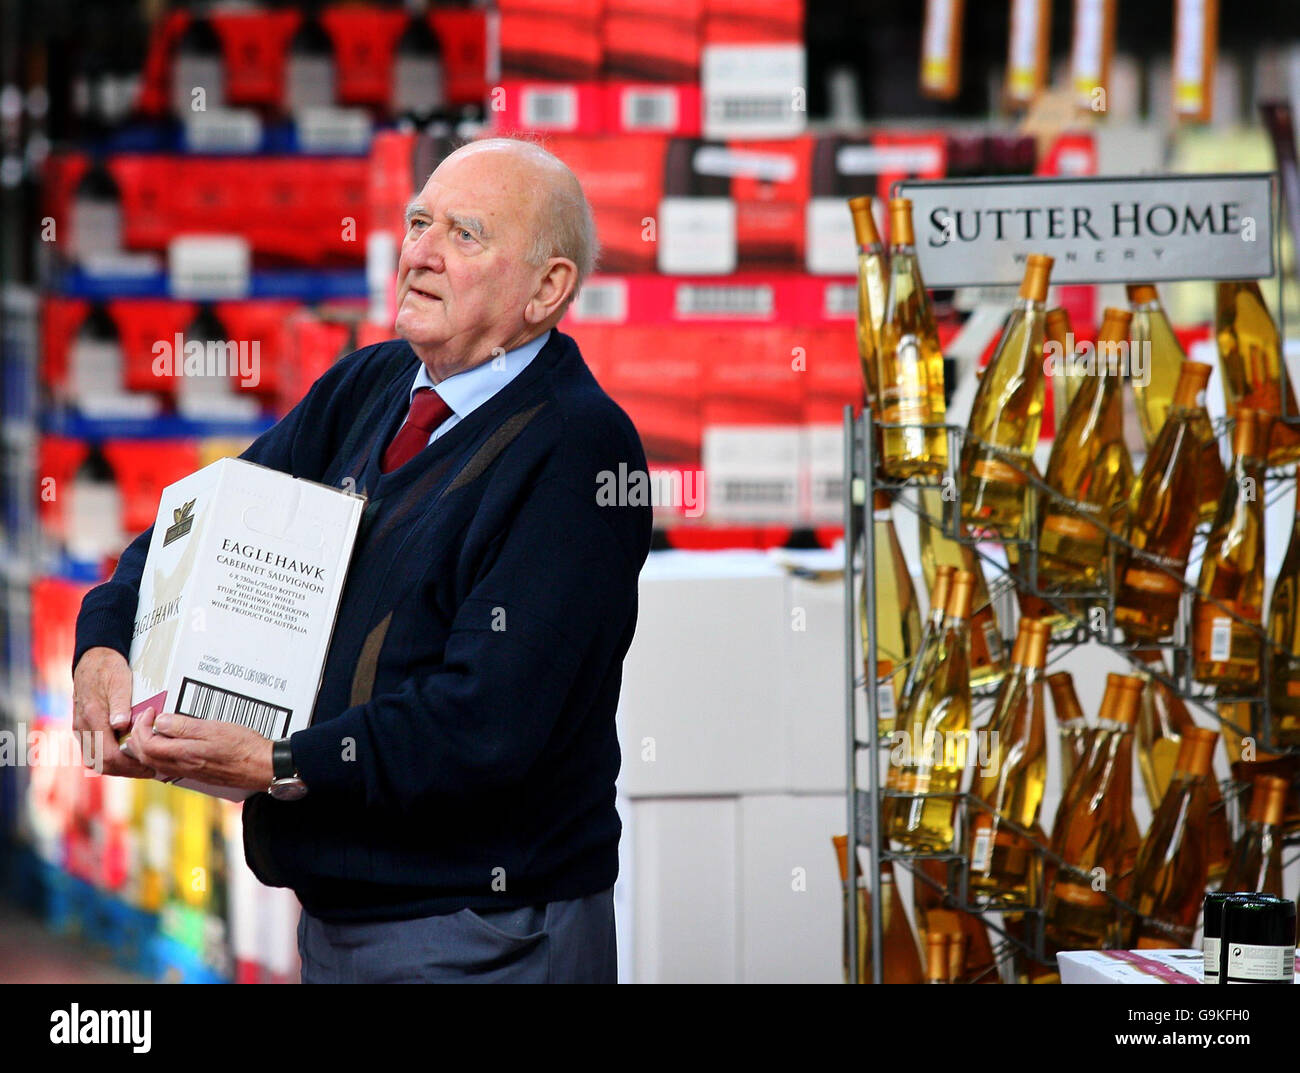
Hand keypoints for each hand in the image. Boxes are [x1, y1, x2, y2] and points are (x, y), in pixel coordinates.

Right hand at [72, 646, 154, 777]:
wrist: (92, 660)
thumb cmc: (109, 669)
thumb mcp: (120, 681)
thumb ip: (121, 704)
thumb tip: (121, 725)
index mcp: (93, 716)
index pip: (109, 754)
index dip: (130, 765)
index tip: (150, 766)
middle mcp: (83, 727)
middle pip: (102, 763)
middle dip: (127, 771)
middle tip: (151, 770)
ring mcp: (80, 730)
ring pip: (96, 761)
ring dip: (118, 768)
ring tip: (141, 767)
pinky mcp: (82, 730)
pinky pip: (93, 753)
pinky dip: (110, 760)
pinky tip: (128, 758)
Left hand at [122, 708, 275, 791]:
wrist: (262, 767)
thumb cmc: (243, 747)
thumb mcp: (214, 728)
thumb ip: (184, 726)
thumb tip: (160, 721)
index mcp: (184, 755)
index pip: (147, 744)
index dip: (142, 726)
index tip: (151, 712)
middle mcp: (182, 767)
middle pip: (145, 757)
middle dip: (138, 737)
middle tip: (145, 720)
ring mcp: (188, 773)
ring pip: (153, 765)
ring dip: (145, 748)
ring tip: (150, 731)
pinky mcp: (196, 775)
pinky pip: (166, 768)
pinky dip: (157, 756)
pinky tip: (166, 746)